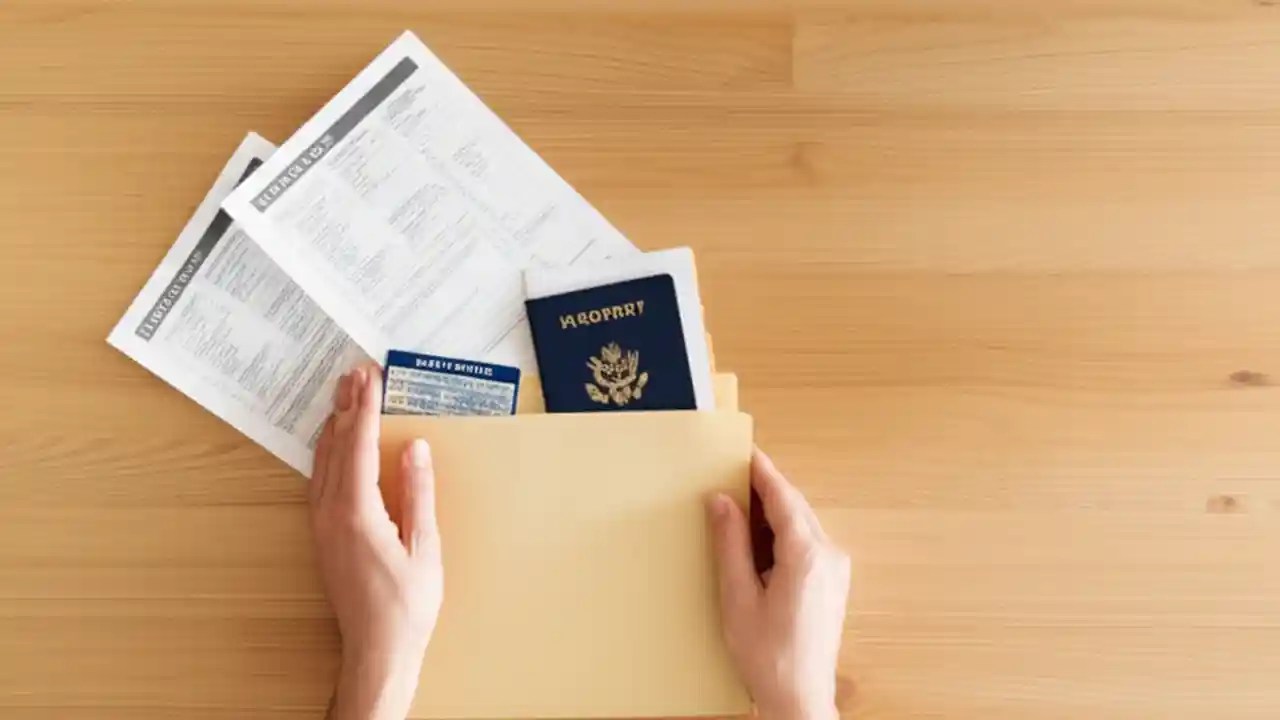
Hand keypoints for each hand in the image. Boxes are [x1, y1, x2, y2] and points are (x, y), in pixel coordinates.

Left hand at [310, 363, 442, 719]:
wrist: (377, 652)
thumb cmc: (407, 606)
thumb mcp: (425, 547)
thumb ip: (418, 493)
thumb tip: (414, 447)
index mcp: (357, 513)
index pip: (359, 445)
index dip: (365, 407)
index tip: (370, 376)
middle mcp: (330, 514)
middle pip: (335, 447)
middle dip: (346, 407)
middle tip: (355, 373)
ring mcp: (322, 526)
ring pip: (322, 463)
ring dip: (334, 427)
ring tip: (344, 397)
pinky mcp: (323, 537)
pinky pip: (320, 481)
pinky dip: (329, 453)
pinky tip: (335, 445)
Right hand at [707, 448, 850, 719]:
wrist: (800, 699)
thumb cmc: (768, 657)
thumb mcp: (737, 597)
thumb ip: (731, 543)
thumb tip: (722, 501)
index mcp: (806, 556)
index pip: (783, 497)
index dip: (762, 471)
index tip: (744, 451)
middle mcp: (829, 556)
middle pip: (795, 506)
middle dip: (765, 488)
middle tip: (733, 473)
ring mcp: (836, 569)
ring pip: (802, 523)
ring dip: (773, 511)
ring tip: (740, 504)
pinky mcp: (834, 582)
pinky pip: (808, 542)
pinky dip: (783, 532)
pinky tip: (759, 539)